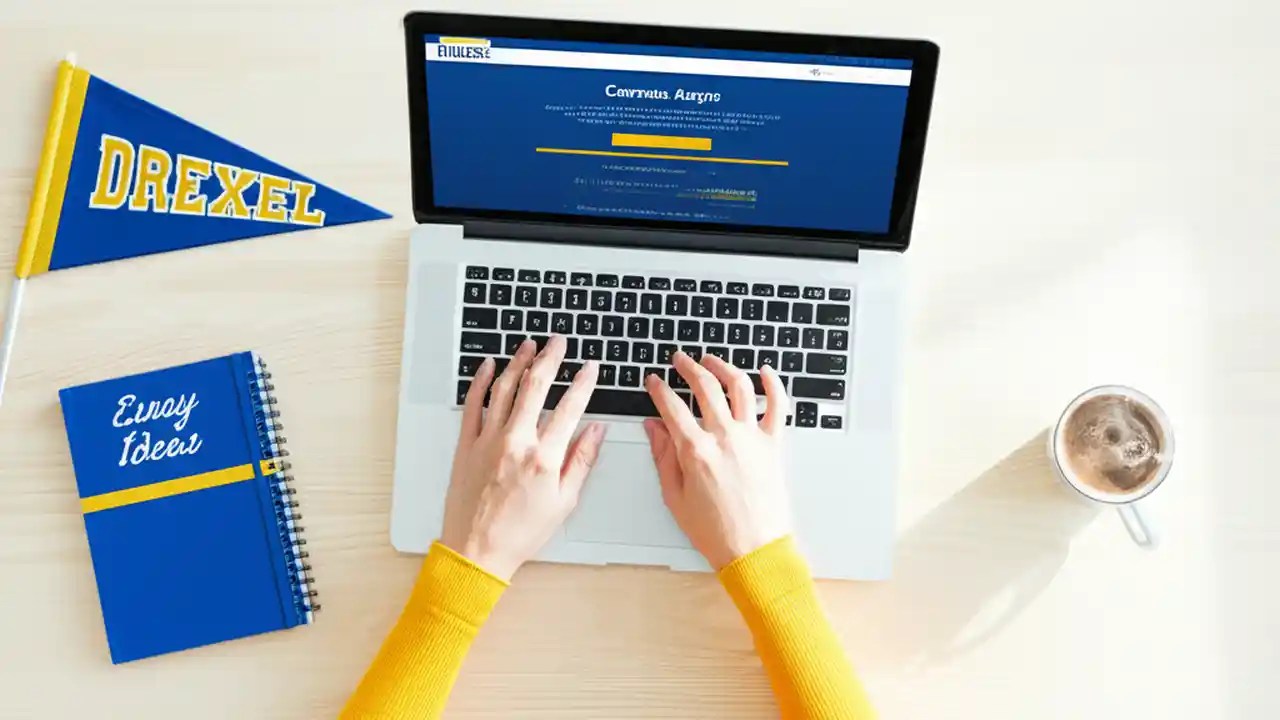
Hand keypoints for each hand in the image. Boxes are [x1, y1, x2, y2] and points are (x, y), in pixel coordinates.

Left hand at [440, 336, 605, 580]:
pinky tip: (487, 366)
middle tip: (558, 342)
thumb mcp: (565, 502)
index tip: (590, 368)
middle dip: (550, 358)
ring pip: (504, 388)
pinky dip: (480, 381)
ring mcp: (487, 440)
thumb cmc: (520, 533)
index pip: (569, 407)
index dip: (583, 383)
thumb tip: (597, 431)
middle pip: (535, 386)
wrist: (476, 551)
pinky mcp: (466, 445)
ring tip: (529, 345)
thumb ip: (582, 461)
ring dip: (518, 362)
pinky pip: (473, 404)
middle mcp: (515, 443)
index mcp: (544, 458)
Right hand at [643, 352, 791, 569]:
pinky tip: (764, 371)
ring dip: (722, 367)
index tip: (653, 382)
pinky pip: (778, 405)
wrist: (755, 550)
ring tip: (711, 360)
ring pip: (739, 386)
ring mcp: (752, 437)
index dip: (658, 389)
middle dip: (687, 367)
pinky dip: (773, 383)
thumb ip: (663, 457)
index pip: (671, 406)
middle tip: (679, 360)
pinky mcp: (774, 444)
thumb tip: (653, 428)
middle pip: (704, 386)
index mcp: (695, 450)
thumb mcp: (675, 496)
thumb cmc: (716, 531)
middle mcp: (724, 437)